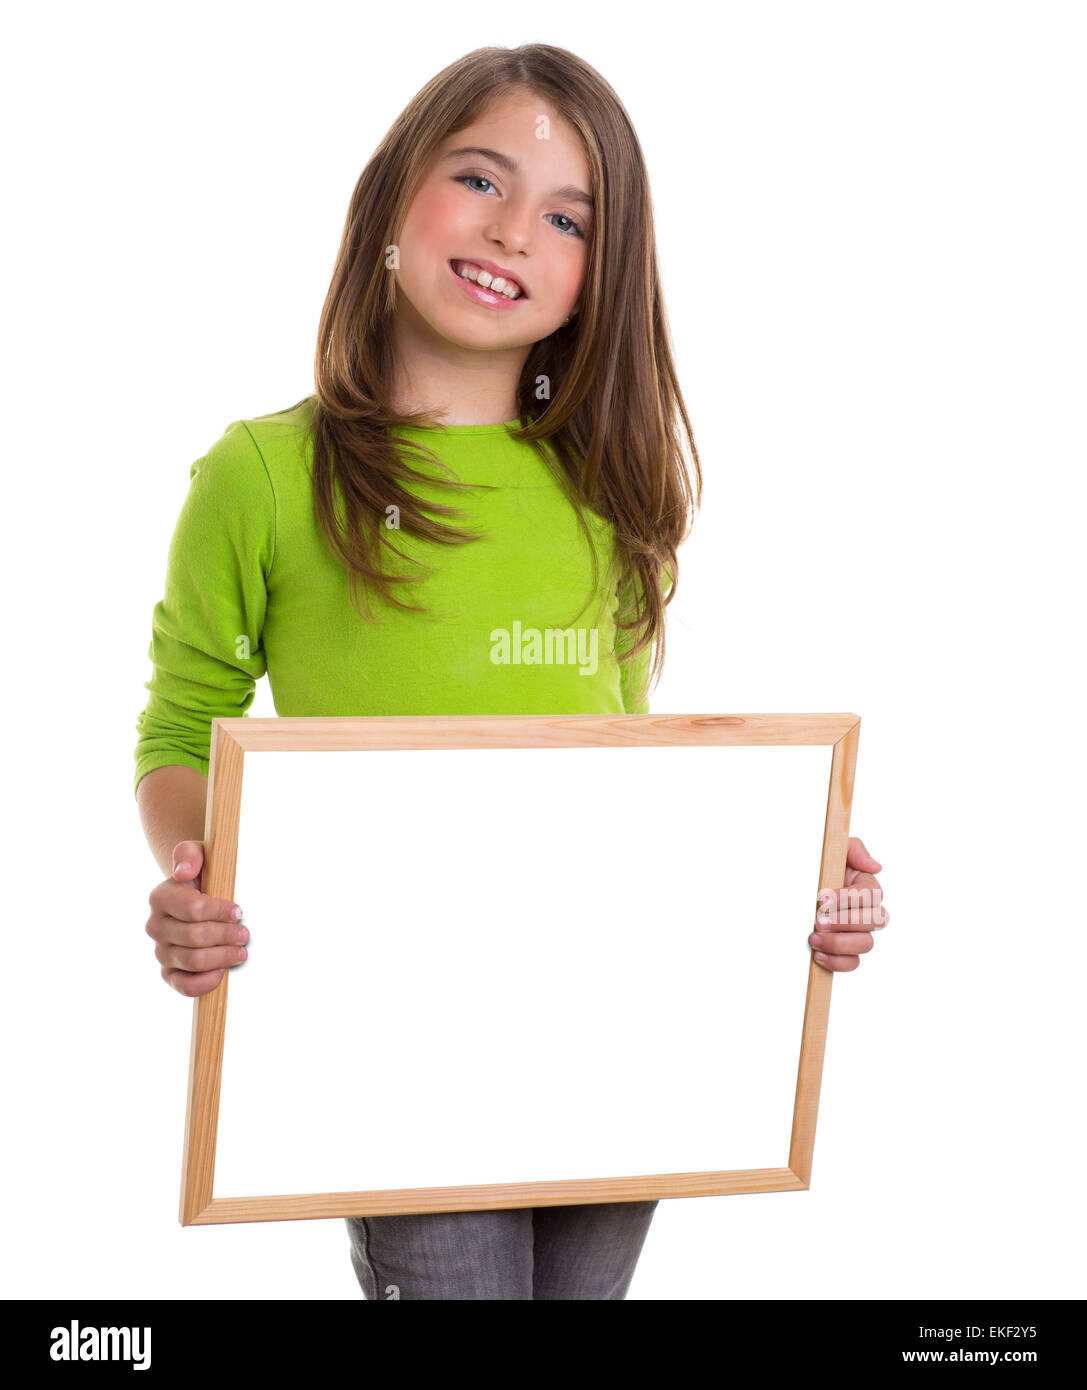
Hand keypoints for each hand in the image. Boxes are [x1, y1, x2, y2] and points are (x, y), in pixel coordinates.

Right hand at [145, 840, 248, 996]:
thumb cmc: (201, 875)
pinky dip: (205, 982)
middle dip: (227, 935)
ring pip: (194, 960)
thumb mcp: (199, 855)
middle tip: (246, 934)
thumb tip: (184, 872)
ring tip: (242, 951)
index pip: (193, 909)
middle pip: (196, 937)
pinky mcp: (169, 973)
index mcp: (160, 898)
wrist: (195, 896)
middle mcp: (155, 926)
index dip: (220, 911)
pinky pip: (184, 985)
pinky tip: (222, 972)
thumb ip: (190, 854)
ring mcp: (161, 951)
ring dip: (223, 957)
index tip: (239, 911)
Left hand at [808, 837, 887, 971]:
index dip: (847, 898)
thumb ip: (854, 850)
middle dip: (844, 922)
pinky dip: (837, 962)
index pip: (871, 894)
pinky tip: (818, 955)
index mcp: (866, 887)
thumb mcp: (832, 854)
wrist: (794, 896)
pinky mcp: (848, 952)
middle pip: (874, 921)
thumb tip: (875, 867)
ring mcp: (860, 934)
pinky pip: (853, 963)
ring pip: (866, 944)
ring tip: (813, 938)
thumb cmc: (815, 873)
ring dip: (838, 943)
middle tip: (818, 921)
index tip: (821, 900)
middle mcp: (868, 911)